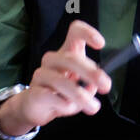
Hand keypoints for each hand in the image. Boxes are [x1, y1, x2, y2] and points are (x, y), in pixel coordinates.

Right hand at [0, 20, 110, 137]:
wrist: (34, 106)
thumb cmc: (60, 92)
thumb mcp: (80, 87)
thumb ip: (90, 85)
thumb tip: (94, 87)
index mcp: (67, 52)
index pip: (75, 32)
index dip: (88, 33)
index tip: (101, 44)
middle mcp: (53, 59)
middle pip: (71, 58)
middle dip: (91, 72)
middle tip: (105, 86)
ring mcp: (41, 75)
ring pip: (61, 81)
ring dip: (81, 96)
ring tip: (93, 107)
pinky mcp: (34, 92)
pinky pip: (52, 97)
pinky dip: (65, 105)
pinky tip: (68, 108)